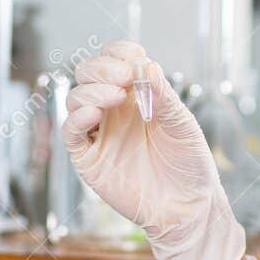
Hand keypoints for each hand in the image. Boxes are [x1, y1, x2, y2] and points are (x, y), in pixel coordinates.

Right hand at [63, 40, 245, 259]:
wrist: (187, 207)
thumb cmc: (188, 164)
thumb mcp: (182, 124)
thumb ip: (163, 95)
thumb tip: (146, 64)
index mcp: (136, 96)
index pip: (115, 60)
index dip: (118, 52)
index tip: (133, 56)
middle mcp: (114, 110)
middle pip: (88, 73)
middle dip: (101, 67)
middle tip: (123, 78)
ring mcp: (99, 133)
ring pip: (76, 98)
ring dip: (91, 90)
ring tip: (115, 96)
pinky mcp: (89, 157)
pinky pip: (71, 131)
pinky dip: (76, 117)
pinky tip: (94, 113)